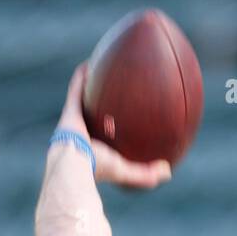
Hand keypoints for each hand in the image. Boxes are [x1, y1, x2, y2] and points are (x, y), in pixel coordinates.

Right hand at [57, 62, 172, 189]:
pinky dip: (82, 76)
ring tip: (101, 69)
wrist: (73, 164)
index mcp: (95, 146)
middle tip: (114, 92)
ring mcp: (75, 119)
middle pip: (94, 114)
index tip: (122, 117)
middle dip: (102, 104)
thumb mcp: (126, 171)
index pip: (106, 135)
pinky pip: (76, 88)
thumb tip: (168, 172)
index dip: (113, 126)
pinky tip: (91, 62)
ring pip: (84, 99)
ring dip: (91, 85)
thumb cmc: (98, 168)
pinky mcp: (69, 109)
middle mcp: (84, 132)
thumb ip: (146, 173)